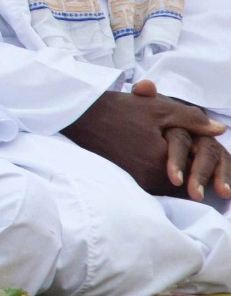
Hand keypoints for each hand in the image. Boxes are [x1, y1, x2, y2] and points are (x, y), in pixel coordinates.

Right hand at [64, 80, 230, 199]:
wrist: (78, 118)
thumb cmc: (118, 110)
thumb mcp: (159, 108)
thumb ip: (193, 120)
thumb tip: (221, 130)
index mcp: (160, 160)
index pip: (197, 172)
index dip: (207, 167)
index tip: (212, 167)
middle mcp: (148, 177)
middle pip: (185, 185)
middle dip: (194, 175)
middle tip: (202, 168)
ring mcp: (135, 182)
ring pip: (169, 187)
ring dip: (178, 178)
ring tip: (181, 166)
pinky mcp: (126, 182)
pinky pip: (154, 186)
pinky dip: (162, 178)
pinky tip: (161, 167)